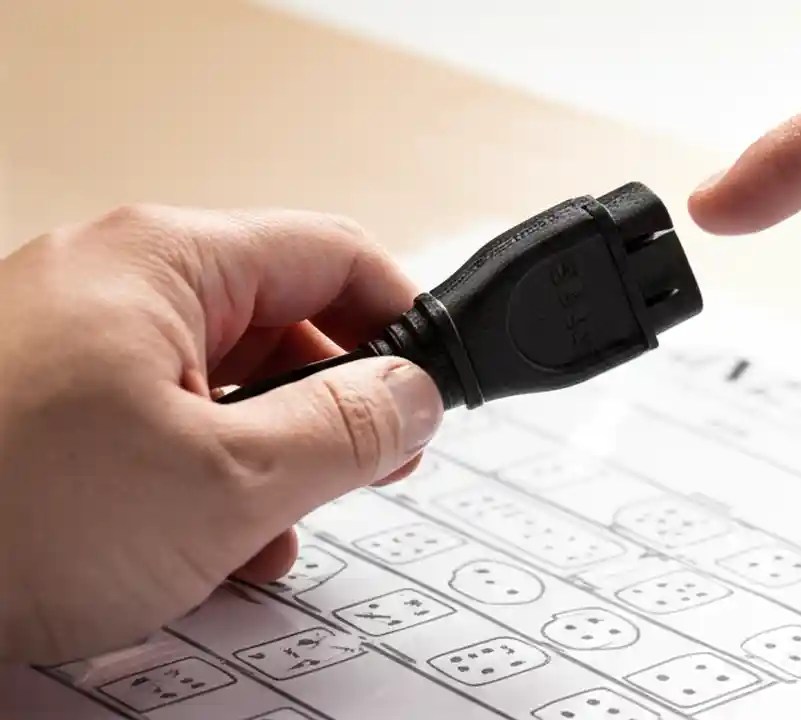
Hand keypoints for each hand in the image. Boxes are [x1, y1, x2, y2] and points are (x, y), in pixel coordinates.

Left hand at [0, 205, 441, 663]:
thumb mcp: (223, 481)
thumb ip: (345, 430)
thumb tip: (413, 394)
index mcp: (163, 260)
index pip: (335, 252)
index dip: (404, 321)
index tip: (431, 389)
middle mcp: (114, 283)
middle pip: (281, 318)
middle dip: (334, 404)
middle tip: (366, 467)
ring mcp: (73, 344)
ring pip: (222, 380)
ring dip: (269, 458)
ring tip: (275, 526)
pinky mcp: (43, 405)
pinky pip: (160, 420)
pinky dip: (203, 478)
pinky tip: (207, 543)